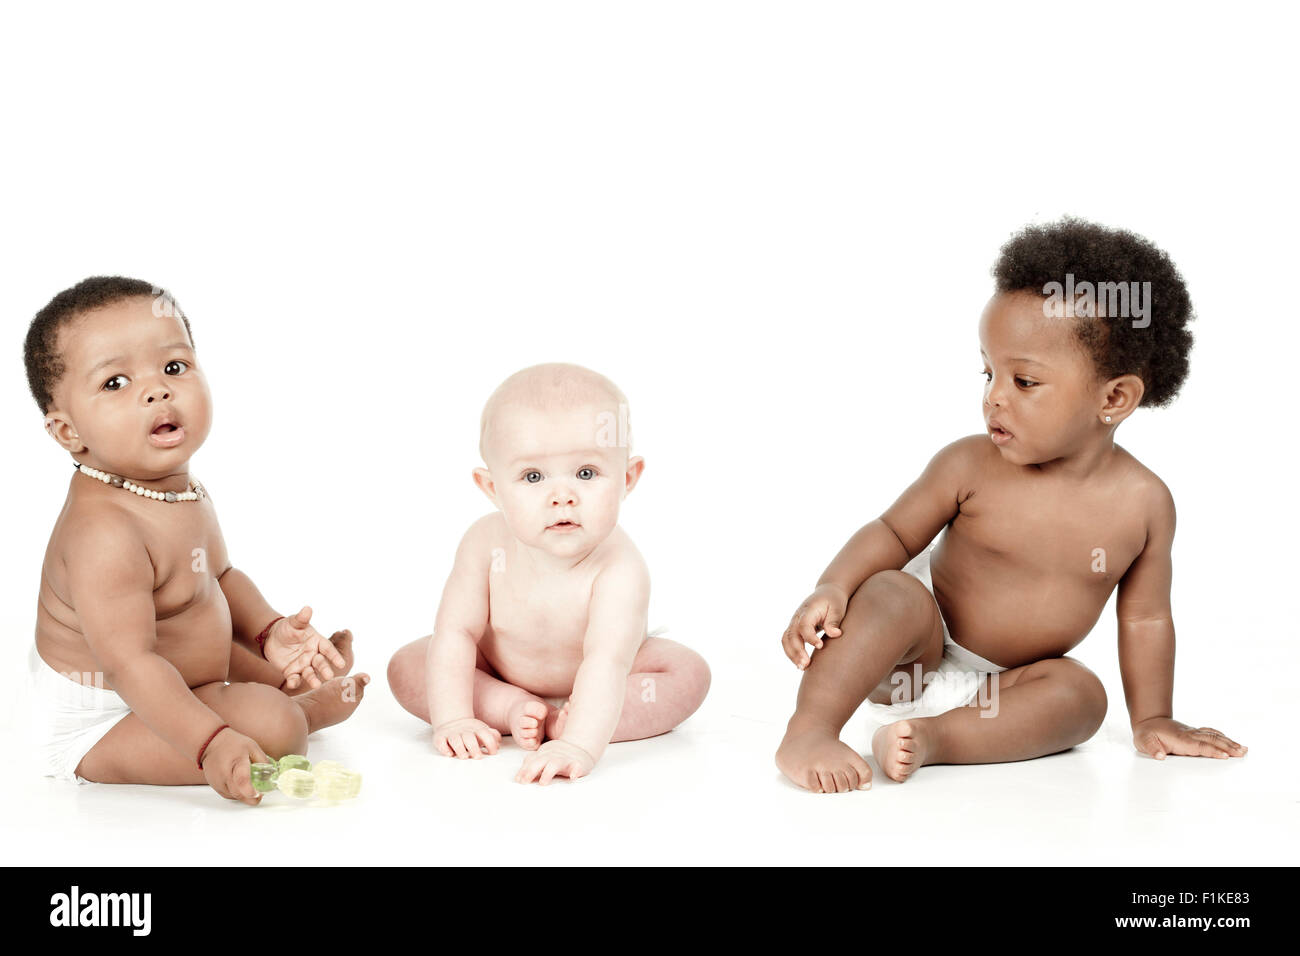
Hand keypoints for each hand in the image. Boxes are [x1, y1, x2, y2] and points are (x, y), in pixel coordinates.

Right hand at [201, 728, 269, 805]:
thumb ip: (262, 760)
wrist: (211, 743)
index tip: (259, 794)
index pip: (242, 780)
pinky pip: (228, 795)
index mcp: (237, 761)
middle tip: (260, 794)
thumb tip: (272, 773)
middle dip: (251, 798)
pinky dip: (236, 794)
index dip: (251, 791)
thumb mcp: (252, 747)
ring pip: (233, 796)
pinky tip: (240, 787)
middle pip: (238, 793)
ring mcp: (218, 781)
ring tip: (250, 788)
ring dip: (244, 796)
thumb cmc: (233, 744)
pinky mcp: (214, 786)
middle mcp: (225, 773)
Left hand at [263, 606, 347, 689]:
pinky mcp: (291, 672)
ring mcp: (303, 665)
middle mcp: (313, 655)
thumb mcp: (293, 622)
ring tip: (316, 685)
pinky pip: (294, 678)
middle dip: (325, 669)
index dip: (334, 656)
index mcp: (317, 642)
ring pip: (309, 673)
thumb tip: (307, 609)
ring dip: (313, 679)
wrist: (272, 637)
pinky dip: (294, 682)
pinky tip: (293, 684)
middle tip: (329, 676)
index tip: (341, 663)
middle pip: (320, 663)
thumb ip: (301, 618)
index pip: (328, 649)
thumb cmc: (287, 628)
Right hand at [433, 717, 501, 758]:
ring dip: (460, 749)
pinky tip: (449, 754)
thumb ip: (492, 736)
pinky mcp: (440, 737)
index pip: (485, 734)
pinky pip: (440, 742)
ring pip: (455, 740)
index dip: (490, 743)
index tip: (493, 752)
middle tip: (478, 756)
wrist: (452, 720)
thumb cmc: (471, 731)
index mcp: (476, 729)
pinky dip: (444, 748)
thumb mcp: (483, 730)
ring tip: (464, 757)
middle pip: (469, 738)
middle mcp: (464, 731)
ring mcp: (452, 734)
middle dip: (474, 748)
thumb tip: (498, 743)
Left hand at [514, 739, 594, 785]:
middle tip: (524, 782)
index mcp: (544, 755)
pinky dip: (575, 771)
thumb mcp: (543, 757)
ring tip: (543, 782)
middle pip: (540, 761)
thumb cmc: (557, 756)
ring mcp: (565, 760)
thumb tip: (517, 778)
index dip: (524, 770)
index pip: (531, 761)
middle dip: (531, 771)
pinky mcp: (578, 764)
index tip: (518, 781)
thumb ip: (530, 765)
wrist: (579, 746)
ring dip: (548, 772)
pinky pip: (577, 767)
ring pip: (556, 764)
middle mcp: (553, 756)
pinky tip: (573, 777)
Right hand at [781, 583, 848, 668]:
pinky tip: (800, 664)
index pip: (804, 625)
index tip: (820, 646)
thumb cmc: (834, 601)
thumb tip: (835, 634)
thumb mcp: (837, 608)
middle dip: (797, 651)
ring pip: (786, 640)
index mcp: (808, 610)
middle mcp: (798, 617)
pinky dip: (791, 653)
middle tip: (806, 665)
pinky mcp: (795, 629)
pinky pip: (788, 642)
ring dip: (792, 654)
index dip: (810, 637)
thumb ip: (834, 621)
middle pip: (791, 634)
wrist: (827, 593)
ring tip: (802, 667)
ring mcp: (794, 623)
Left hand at [1132, 717, 1246, 759]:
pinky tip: (1231, 742)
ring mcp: (1193, 733)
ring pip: (1213, 736)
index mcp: (1179, 739)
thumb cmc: (1146, 734)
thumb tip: (1160, 756)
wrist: (1147, 721)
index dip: (1212, 750)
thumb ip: (1152, 749)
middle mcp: (1189, 735)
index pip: (1199, 745)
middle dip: (1228, 746)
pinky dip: (1222, 737)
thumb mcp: (1143, 742)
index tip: (1225, 756)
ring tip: (1244, 749)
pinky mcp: (1194, 733)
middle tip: (1242, 752)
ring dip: (1229, 742)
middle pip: (1212, 740)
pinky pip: (1211, 734)